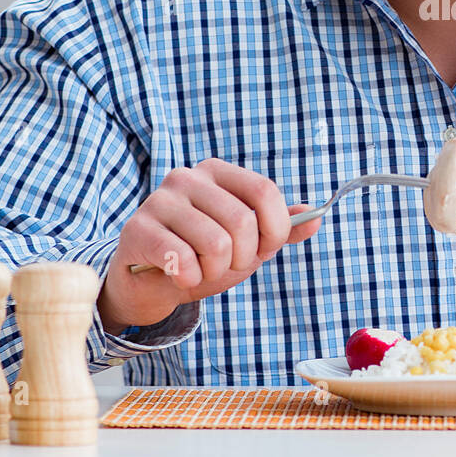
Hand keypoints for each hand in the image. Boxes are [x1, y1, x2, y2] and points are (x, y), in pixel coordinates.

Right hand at [97, 159, 322, 334]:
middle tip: (226, 265)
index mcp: (216, 172)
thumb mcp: (247, 243)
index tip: (266, 249)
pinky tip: (179, 276)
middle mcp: (186, 177)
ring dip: (215, 271)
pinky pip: (183, 260)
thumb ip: (280, 229)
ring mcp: (159, 201)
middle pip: (242, 221)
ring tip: (200, 270)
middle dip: (244, 257)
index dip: (275, 228)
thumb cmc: (201, 256)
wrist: (149, 283)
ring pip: (215, 244)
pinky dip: (189, 279)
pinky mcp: (138, 230)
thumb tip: (317, 217)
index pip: (263, 190)